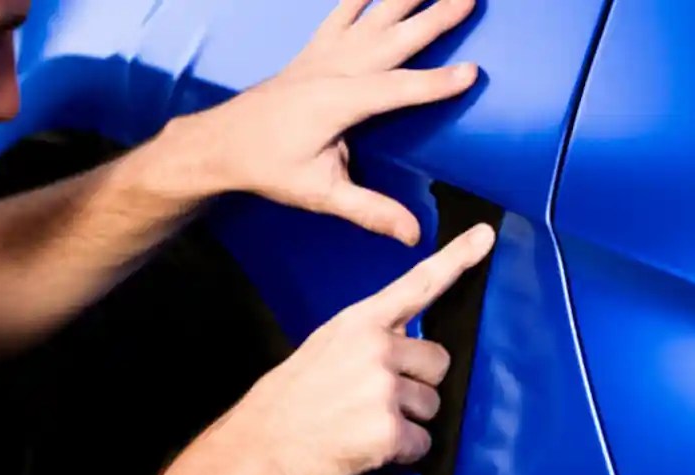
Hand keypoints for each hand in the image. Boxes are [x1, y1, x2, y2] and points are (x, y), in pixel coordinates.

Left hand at [165, 0, 478, 245]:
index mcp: (336, 103)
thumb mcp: (319, 194)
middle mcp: (332, 70)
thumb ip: (369, 210)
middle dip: (434, 19)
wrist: (222, 143)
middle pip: (392, 40)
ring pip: (372, 18)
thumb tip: (411, 234)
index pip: (395, 90)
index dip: (435, 83)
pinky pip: (342, 14)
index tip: (471, 72)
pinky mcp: (315, 52)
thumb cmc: (269, 167)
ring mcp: (322, 56)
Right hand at [175, 223, 496, 474]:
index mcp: (361, 321)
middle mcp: (378, 348)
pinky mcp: (388, 431)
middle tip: (377, 398)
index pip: (418, 284)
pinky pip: (422, 442)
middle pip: (439, 362)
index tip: (486, 236)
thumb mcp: (330, 344)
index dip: (457, 259)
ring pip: (433, 405)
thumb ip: (374, 335)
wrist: (264, 443)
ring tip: (364, 422)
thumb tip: (414, 344)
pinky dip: (403, 451)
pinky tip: (368, 447)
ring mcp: (384, 389)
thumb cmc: (297, 396)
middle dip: (419, 383)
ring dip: (409, 420)